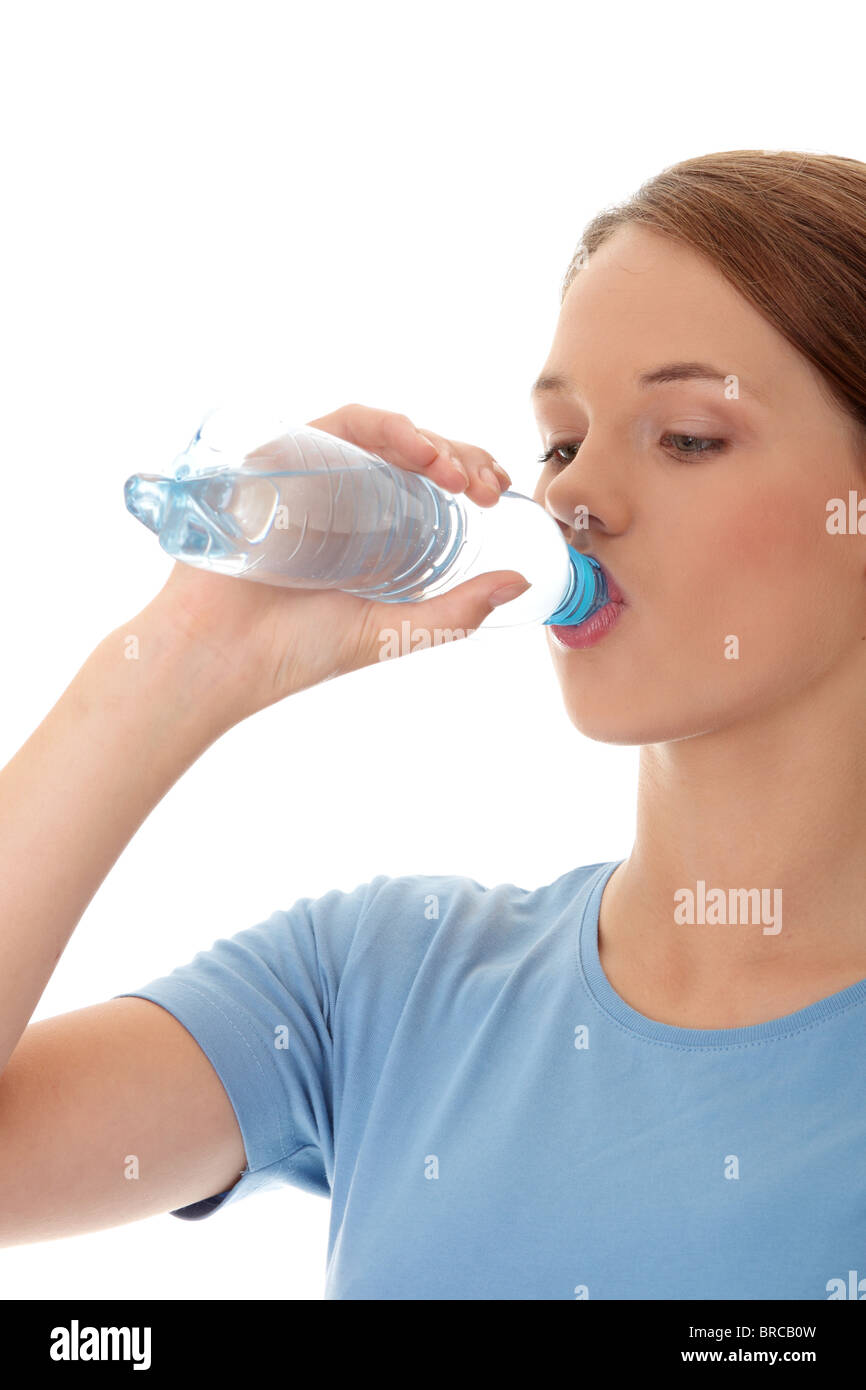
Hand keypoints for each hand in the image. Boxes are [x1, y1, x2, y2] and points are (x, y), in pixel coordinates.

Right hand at [137, 403, 529, 726]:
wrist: (219, 660)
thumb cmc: (296, 652)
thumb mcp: (395, 632)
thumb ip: (456, 612)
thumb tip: (521, 583)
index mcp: (372, 526)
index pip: (429, 481)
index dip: (470, 474)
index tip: (502, 491)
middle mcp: (344, 492)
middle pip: (411, 450)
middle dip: (459, 456)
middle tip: (487, 485)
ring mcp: (310, 473)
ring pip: (379, 430)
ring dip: (426, 438)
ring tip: (457, 471)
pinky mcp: (280, 461)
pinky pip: (336, 425)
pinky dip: (381, 428)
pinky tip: (414, 451)